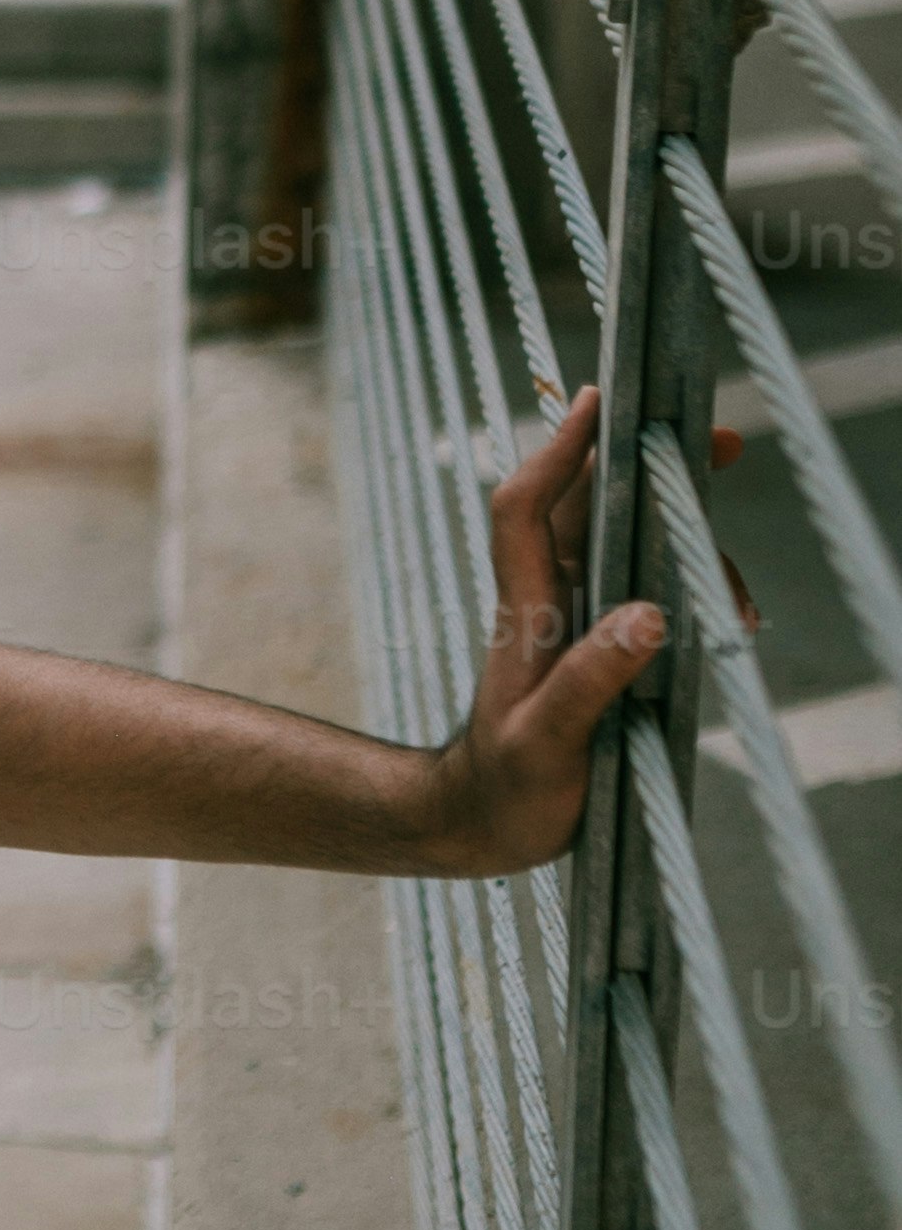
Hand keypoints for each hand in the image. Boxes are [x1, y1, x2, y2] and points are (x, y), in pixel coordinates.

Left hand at [419, 386, 746, 877]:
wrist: (486, 827)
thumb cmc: (507, 787)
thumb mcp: (548, 741)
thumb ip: (593, 680)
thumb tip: (651, 614)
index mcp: (525, 610)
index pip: (525, 508)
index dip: (557, 452)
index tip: (598, 402)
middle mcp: (548, 602)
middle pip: (591, 509)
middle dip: (646, 468)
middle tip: (723, 446)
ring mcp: (574, 622)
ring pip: (630, 549)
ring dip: (686, 545)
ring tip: (743, 599)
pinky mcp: (599, 649)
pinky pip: (648, 593)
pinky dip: (691, 593)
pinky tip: (730, 621)